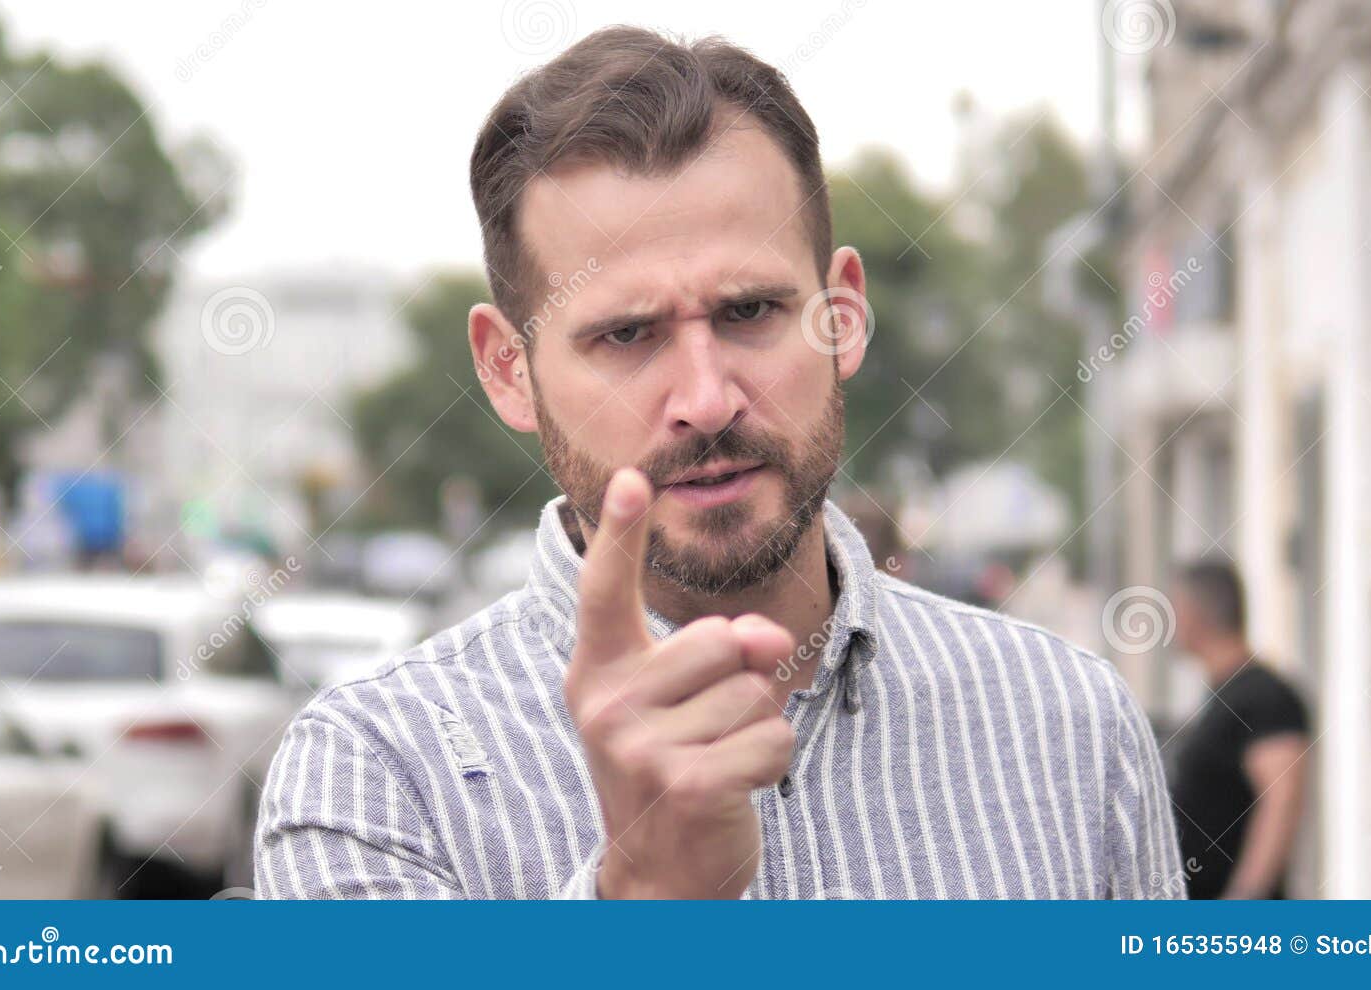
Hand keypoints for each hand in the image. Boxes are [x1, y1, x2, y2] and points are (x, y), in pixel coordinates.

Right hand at [563, 468, 795, 898]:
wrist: (660, 874)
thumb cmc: (674, 767)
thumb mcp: (687, 700)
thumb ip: (721, 649)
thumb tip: (769, 638)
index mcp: (597, 671)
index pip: (605, 590)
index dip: (621, 533)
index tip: (632, 478)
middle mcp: (605, 703)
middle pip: (719, 640)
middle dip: (738, 681)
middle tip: (704, 731)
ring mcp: (639, 748)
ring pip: (753, 692)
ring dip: (755, 728)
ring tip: (716, 763)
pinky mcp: (686, 785)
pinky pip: (771, 738)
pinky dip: (772, 762)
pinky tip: (736, 789)